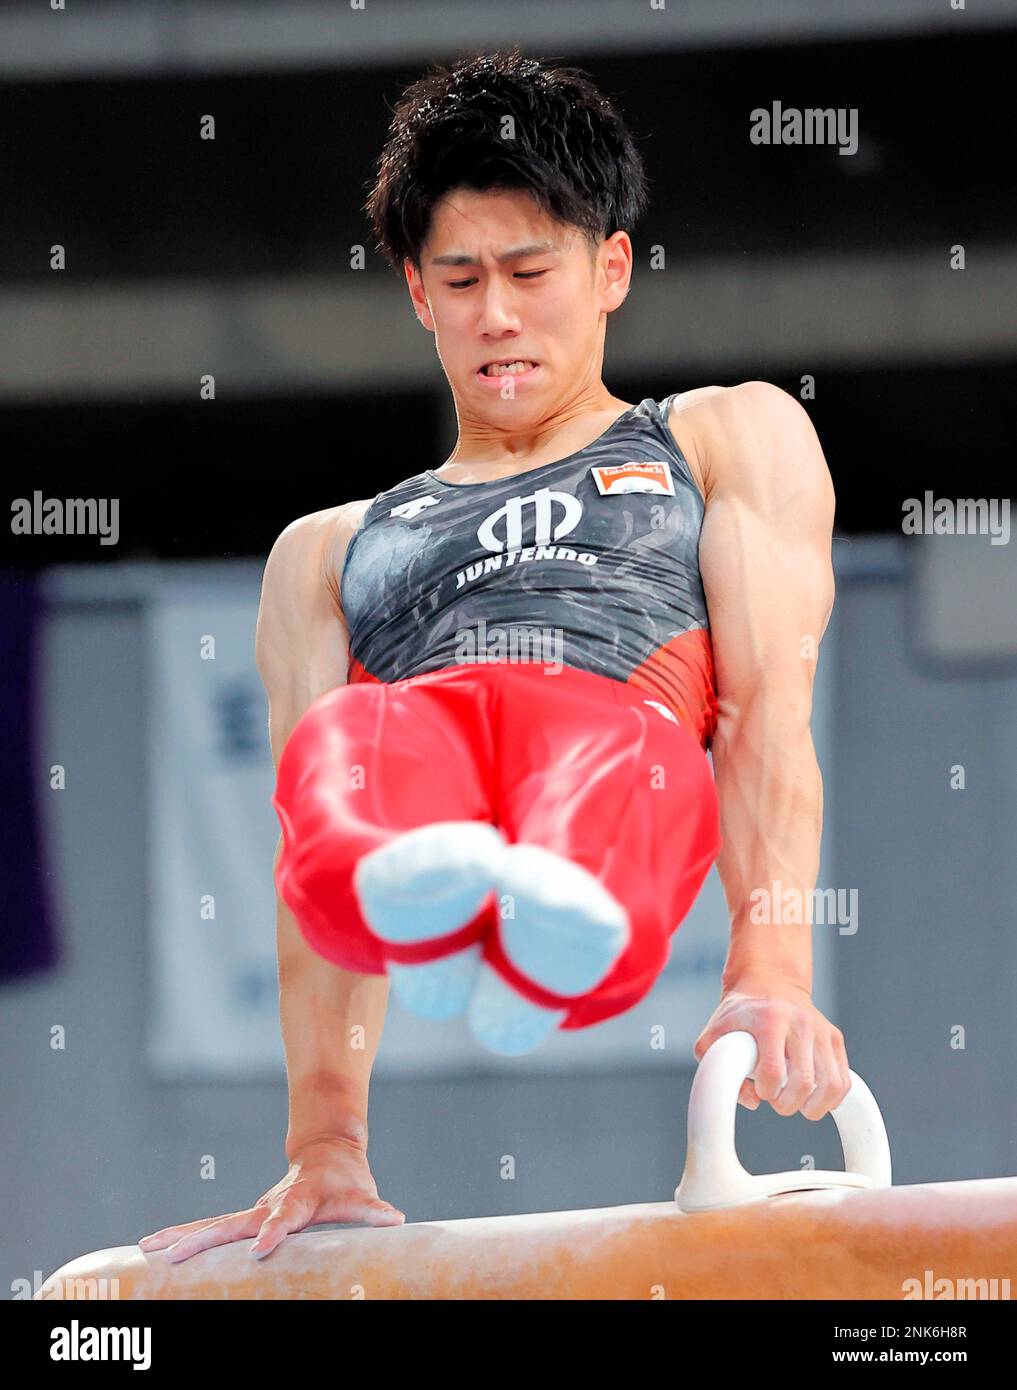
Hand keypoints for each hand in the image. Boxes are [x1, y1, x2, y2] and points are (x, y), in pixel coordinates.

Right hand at [137, 1136, 404, 1262]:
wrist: (327, 1150)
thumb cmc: (346, 1178)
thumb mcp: (361, 1192)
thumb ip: (372, 1208)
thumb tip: (396, 1218)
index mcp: (298, 1201)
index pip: (285, 1219)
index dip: (275, 1232)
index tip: (261, 1249)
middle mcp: (269, 1205)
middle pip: (232, 1224)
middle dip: (202, 1241)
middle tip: (171, 1256)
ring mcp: (253, 1211)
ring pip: (213, 1225)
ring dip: (181, 1237)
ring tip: (148, 1249)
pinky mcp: (245, 1218)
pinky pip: (211, 1229)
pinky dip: (183, 1237)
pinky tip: (154, 1250)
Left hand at [693, 971, 850, 1120]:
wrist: (769, 982)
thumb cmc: (740, 1012)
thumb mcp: (715, 1031)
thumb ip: (715, 1066)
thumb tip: (752, 1101)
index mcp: (769, 1020)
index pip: (773, 1071)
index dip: (766, 1092)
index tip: (760, 1090)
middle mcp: (800, 1023)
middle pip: (804, 1082)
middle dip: (788, 1104)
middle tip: (777, 1101)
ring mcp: (820, 1031)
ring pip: (831, 1085)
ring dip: (814, 1107)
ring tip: (799, 1105)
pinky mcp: (834, 1038)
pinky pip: (843, 1081)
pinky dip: (832, 1099)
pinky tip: (814, 1098)